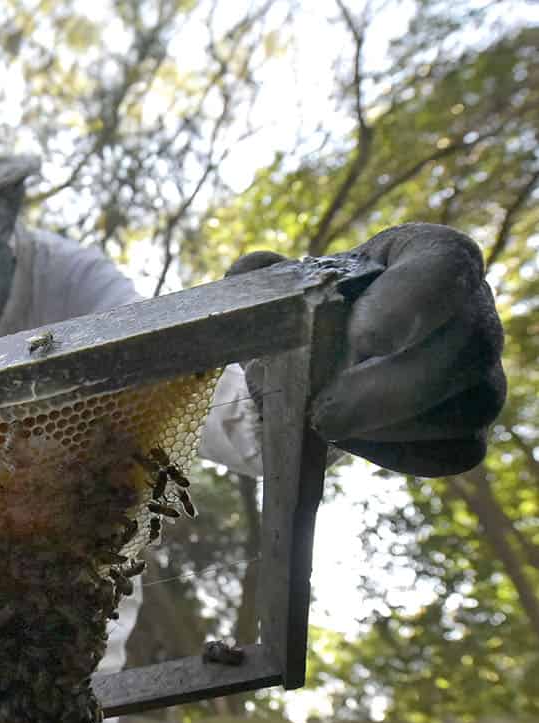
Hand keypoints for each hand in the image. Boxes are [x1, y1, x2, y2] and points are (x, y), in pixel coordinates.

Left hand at [228, 223, 505, 476]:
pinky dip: (398, 455)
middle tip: (325, 414)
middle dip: (389, 388)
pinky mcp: (470, 427)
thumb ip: (269, 280)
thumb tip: (250, 272)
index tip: (363, 339)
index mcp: (435, 257)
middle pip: (467, 348)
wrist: (328, 356)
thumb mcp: (295, 284)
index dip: (408, 305)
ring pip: (468, 407)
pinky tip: (349, 442)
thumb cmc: (318, 310)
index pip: (443, 270)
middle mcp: (475, 311)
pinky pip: (456, 451)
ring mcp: (481, 373)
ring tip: (325, 425)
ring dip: (388, 427)